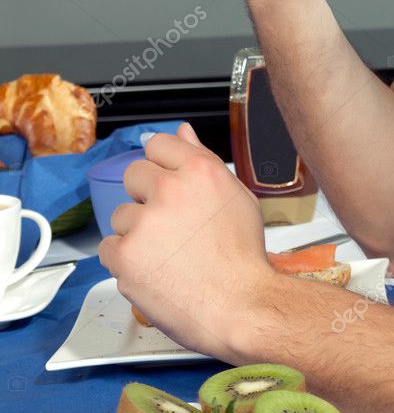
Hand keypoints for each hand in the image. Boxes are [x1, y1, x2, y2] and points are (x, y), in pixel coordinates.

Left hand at [98, 122, 274, 361]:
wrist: (238, 306)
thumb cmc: (242, 257)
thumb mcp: (236, 196)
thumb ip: (204, 160)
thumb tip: (183, 133)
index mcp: (199, 170)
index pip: (158, 144)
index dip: (161, 165)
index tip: (165, 182)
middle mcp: (170, 189)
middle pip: (134, 175)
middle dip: (145, 196)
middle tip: (168, 224)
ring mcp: (145, 222)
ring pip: (121, 215)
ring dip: (135, 232)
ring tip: (165, 255)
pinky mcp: (125, 254)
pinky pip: (108, 247)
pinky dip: (123, 260)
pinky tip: (151, 269)